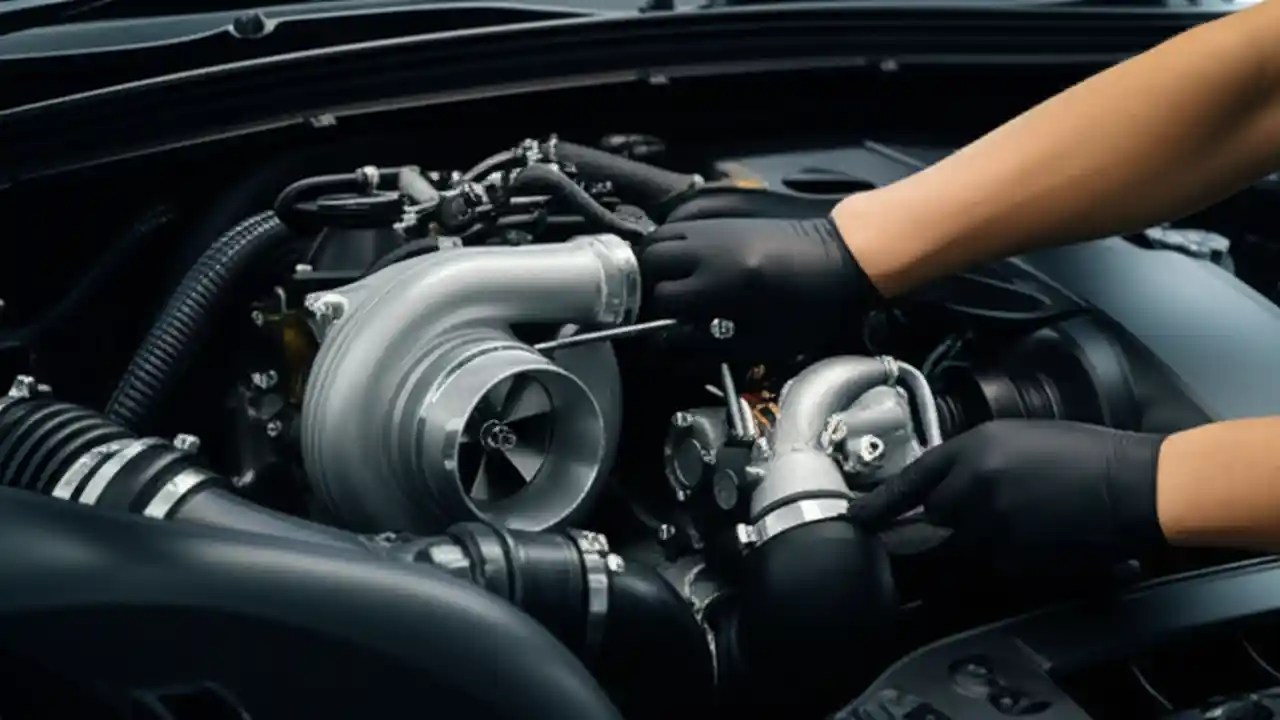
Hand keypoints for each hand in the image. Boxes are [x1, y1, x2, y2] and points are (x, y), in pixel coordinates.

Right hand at [636, 217, 876, 355]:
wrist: (843, 259)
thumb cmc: (811, 309)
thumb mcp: (763, 343)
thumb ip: (708, 349)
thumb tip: (668, 352)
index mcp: (721, 284)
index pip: (662, 299)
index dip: (657, 320)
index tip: (662, 332)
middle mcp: (711, 250)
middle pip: (650, 259)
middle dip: (646, 286)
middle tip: (658, 306)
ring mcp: (716, 229)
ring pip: (660, 235)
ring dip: (654, 261)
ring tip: (664, 284)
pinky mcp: (724, 219)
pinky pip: (679, 224)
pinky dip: (670, 242)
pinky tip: (682, 262)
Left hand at [849, 420, 1168, 568]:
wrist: (1131, 485)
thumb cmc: (1086, 455)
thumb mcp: (1018, 438)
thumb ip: (974, 458)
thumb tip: (947, 482)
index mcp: (974, 449)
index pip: (910, 479)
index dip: (879, 502)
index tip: (856, 516)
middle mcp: (973, 487)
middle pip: (930, 516)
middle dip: (940, 519)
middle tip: (964, 515)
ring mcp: (991, 526)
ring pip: (957, 545)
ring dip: (969, 540)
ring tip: (1012, 523)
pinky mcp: (1012, 559)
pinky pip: (989, 563)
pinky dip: (1000, 555)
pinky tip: (1032, 536)